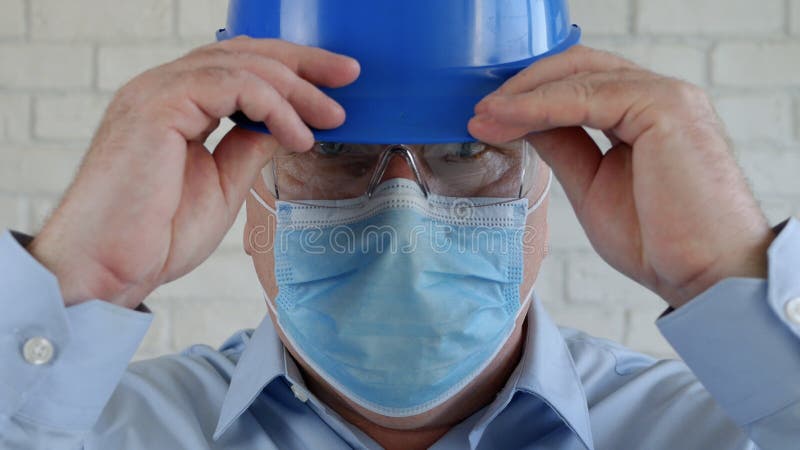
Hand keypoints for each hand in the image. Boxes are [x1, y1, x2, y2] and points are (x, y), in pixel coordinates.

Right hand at [28, 37, 359, 308]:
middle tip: (349, 77)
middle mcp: (164, 88)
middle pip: (245, 53)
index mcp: (177, 105)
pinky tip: (297, 133)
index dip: (292, 70)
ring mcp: (157, 92)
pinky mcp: (157, 105)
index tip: (336, 85)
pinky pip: (230, 85)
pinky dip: (273, 105)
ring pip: (242, 64)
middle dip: (304, 63)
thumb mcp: (223, 184)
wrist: (108, 269)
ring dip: (296, 87)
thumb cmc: (156, 236)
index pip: (241, 68)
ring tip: (331, 116)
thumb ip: (249, 147)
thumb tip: (285, 126)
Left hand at [469, 45, 774, 307]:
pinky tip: (508, 119)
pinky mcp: (664, 107)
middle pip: (577, 67)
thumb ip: (565, 148)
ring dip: (522, 95)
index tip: (487, 118)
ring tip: (483, 118)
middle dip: (521, 86)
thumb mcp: (592, 186)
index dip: (529, 95)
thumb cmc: (659, 241)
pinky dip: (540, 106)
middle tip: (479, 112)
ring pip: (578, 76)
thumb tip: (525, 123)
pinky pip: (587, 96)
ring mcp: (665, 96)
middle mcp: (658, 96)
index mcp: (645, 114)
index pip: (579, 84)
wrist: (703, 275)